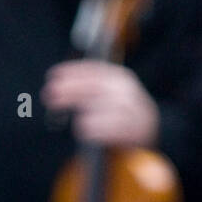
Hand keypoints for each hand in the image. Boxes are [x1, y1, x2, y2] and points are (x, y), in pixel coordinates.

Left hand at [43, 60, 158, 145]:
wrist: (154, 128)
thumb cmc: (122, 109)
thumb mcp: (110, 90)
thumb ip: (89, 85)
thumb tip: (57, 85)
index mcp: (120, 77)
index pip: (93, 70)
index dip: (71, 71)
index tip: (52, 75)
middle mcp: (125, 90)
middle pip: (91, 88)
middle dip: (67, 91)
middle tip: (48, 95)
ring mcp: (129, 109)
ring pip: (96, 109)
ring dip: (81, 115)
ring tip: (80, 121)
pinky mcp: (130, 129)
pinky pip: (102, 129)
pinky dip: (91, 130)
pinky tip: (85, 131)